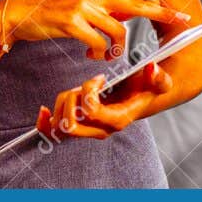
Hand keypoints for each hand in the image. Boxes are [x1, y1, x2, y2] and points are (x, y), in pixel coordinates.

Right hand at [3, 0, 191, 60]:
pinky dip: (99, 53)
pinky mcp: (72, 24)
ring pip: (119, 30)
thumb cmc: (53, 8)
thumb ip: (106, 2)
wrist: (23, 12)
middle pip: (138, 3)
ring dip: (118, 47)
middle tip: (180, 21)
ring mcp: (83, 7)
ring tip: (108, 54)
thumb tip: (132, 10)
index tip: (167, 4)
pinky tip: (92, 54)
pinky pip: (98, 43)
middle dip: (162, 13)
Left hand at [35, 62, 173, 140]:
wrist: (140, 99)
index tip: (99, 77)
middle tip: (83, 86)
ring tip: (77, 90)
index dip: (88, 90)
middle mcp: (101, 130)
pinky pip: (53, 132)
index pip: (90, 111)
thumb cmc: (146, 89)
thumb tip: (151, 68)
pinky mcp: (78, 128)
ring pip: (59, 125)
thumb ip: (158, 77)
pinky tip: (43, 110)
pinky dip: (44, 122)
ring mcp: (88, 131)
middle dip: (71, 98)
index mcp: (117, 121)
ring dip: (62, 102)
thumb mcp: (158, 82)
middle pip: (70, 124)